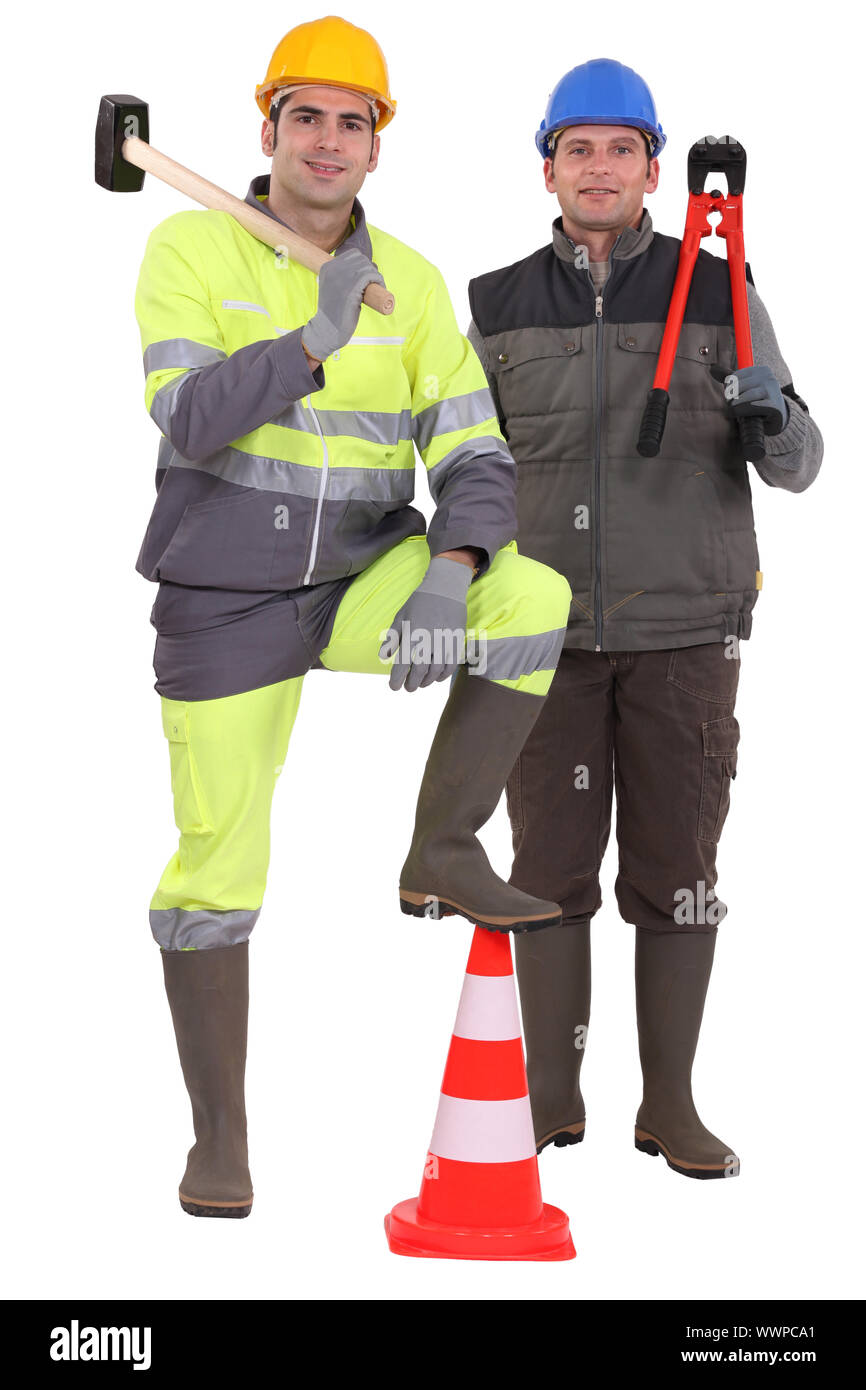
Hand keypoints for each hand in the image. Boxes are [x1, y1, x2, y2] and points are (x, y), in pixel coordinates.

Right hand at [301, 249, 385, 362]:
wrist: (328, 329)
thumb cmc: (334, 311)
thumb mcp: (333, 287)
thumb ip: (343, 276)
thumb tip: (366, 267)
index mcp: (326, 267)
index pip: (352, 254)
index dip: (363, 264)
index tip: (366, 277)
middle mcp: (333, 269)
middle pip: (361, 259)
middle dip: (370, 269)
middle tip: (373, 283)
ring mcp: (342, 278)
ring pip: (367, 266)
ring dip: (375, 275)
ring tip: (377, 287)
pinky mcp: (351, 288)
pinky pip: (370, 276)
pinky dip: (378, 280)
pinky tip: (380, 287)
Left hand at [379, 557, 472, 691]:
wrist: (445, 589)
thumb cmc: (419, 602)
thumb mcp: (401, 617)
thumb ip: (392, 638)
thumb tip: (383, 656)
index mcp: (411, 634)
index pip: (402, 665)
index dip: (396, 679)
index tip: (394, 687)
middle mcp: (428, 640)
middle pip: (419, 672)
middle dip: (412, 684)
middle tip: (408, 688)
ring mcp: (444, 642)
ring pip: (435, 672)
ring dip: (427, 682)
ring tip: (421, 684)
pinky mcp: (456, 641)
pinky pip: (451, 665)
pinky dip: (443, 675)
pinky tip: (437, 678)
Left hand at [710, 363, 788, 435]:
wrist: (778, 417)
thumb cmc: (758, 400)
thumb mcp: (745, 387)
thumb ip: (729, 377)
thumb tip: (712, 368)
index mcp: (761, 370)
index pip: (734, 377)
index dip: (728, 388)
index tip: (732, 396)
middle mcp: (768, 377)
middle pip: (737, 386)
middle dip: (731, 398)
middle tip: (732, 405)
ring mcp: (772, 391)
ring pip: (744, 397)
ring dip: (735, 406)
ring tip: (735, 411)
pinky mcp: (774, 406)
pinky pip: (752, 407)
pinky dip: (743, 412)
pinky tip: (742, 417)